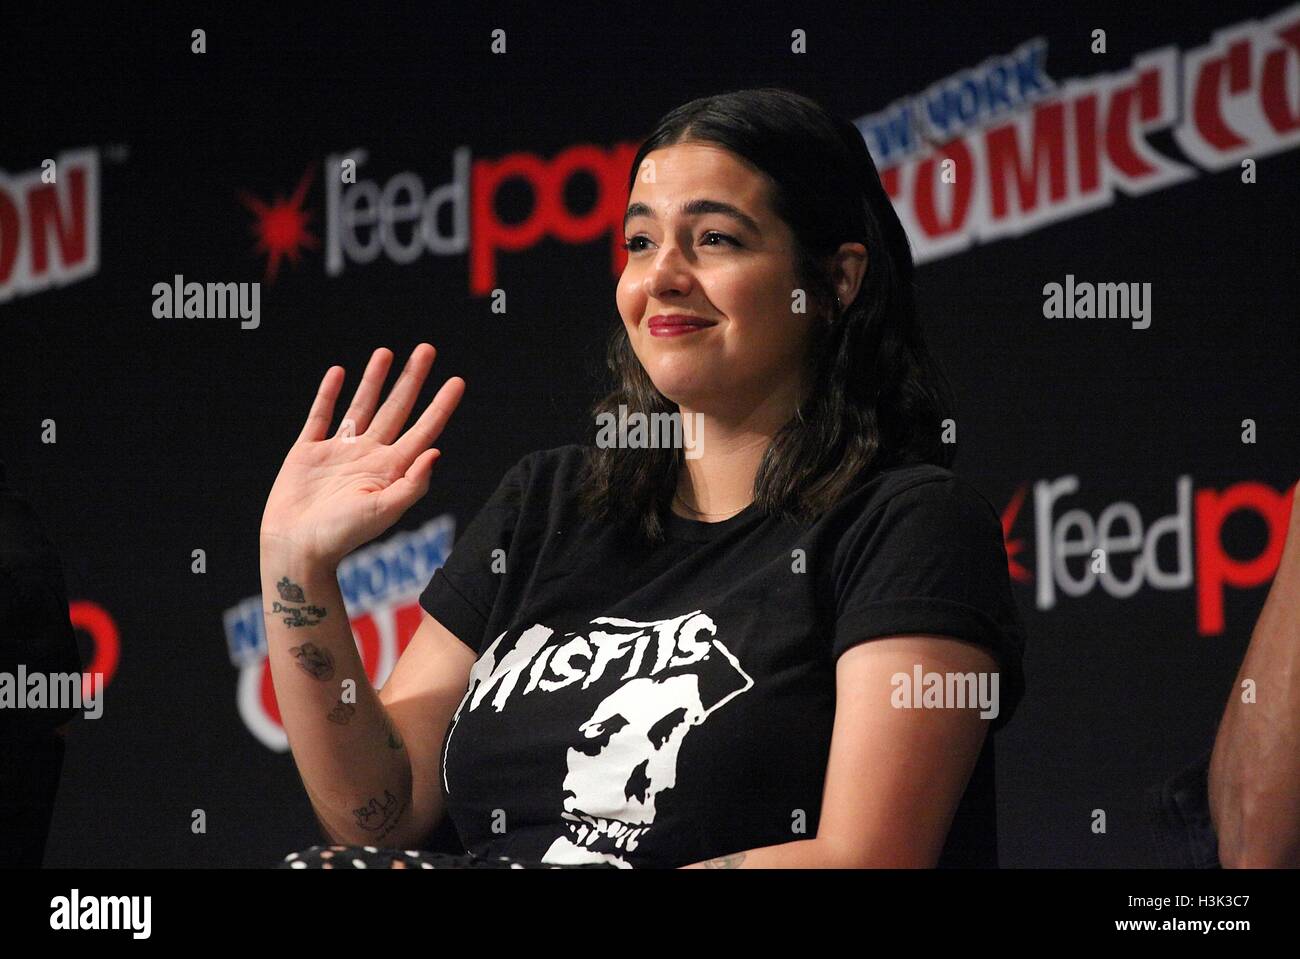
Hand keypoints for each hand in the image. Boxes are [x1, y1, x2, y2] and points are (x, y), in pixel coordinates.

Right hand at [260, 344, 464, 566]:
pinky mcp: (308, 452)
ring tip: (386, 352)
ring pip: (361, 406)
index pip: (423, 430)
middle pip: (396, 409)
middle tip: (427, 349)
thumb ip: (412, 484)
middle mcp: (368, 456)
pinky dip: (328, 394)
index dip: (441, 406)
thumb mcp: (384, 511)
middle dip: (411, 379)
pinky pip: (320, 416)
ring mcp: (338, 452)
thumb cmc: (342, 536)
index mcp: (390, 469)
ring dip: (374, 380)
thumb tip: (437, 451)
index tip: (457, 381)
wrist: (296, 549)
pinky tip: (338, 373)